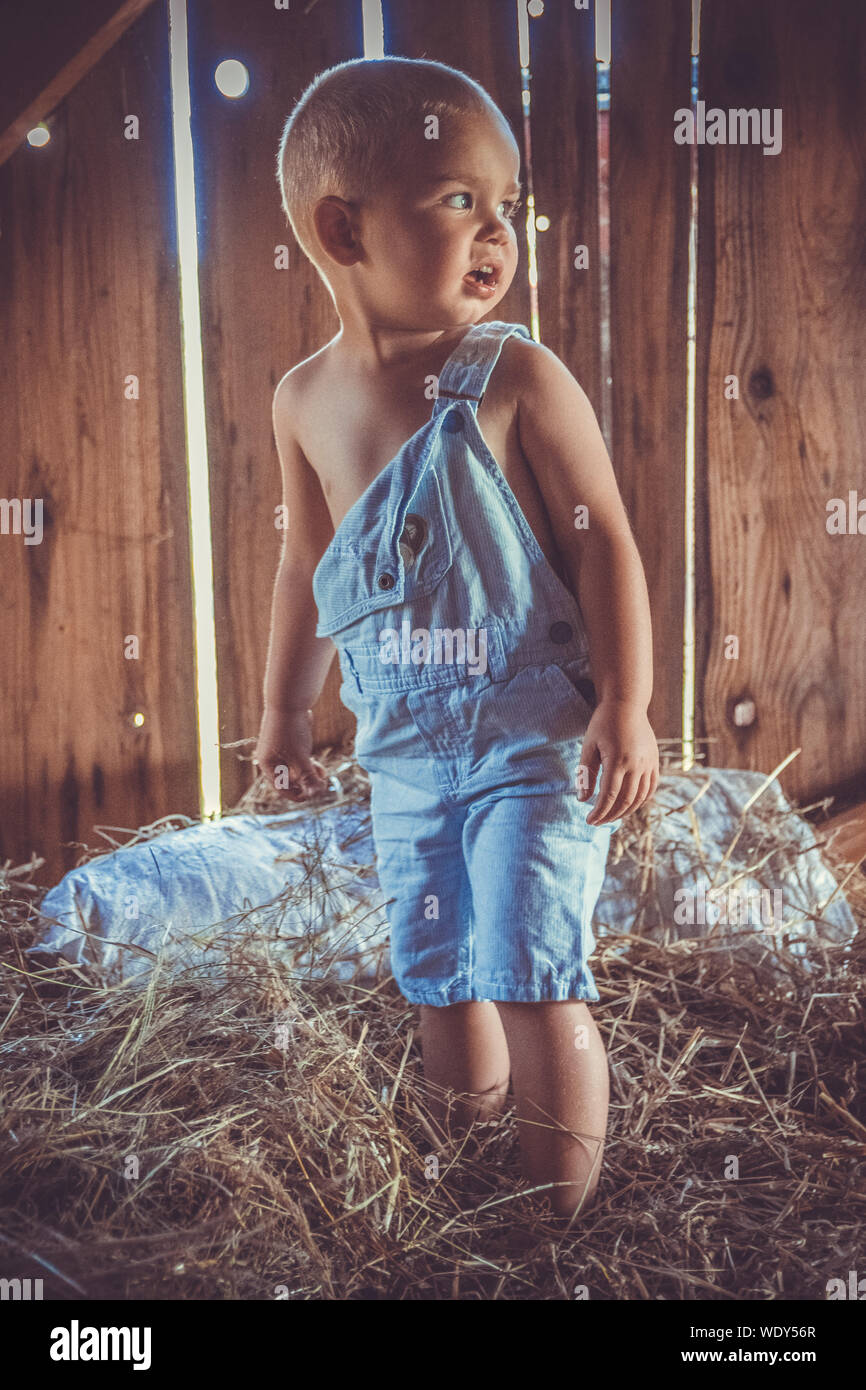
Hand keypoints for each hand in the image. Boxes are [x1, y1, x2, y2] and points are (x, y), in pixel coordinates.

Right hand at [253, 706, 328, 802]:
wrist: (289, 702)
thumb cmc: (291, 730)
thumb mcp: (301, 757)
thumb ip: (308, 777)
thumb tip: (316, 794)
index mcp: (268, 765)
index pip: (282, 789)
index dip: (299, 795)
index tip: (316, 793)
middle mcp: (271, 760)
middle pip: (289, 781)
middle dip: (306, 784)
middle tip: (323, 782)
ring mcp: (280, 752)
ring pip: (295, 771)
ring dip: (309, 775)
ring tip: (323, 773)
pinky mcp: (289, 744)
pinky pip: (298, 761)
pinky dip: (308, 765)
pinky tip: (318, 765)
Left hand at [576, 698, 658, 825]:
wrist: (627, 704)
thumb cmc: (603, 723)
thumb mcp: (589, 746)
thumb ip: (586, 773)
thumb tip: (582, 800)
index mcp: (618, 761)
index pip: (609, 796)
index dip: (599, 812)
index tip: (590, 820)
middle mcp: (636, 765)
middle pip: (625, 801)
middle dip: (610, 815)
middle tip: (598, 822)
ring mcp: (648, 764)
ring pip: (640, 798)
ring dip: (625, 811)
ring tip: (611, 816)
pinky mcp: (654, 761)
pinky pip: (651, 788)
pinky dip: (641, 800)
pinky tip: (630, 805)